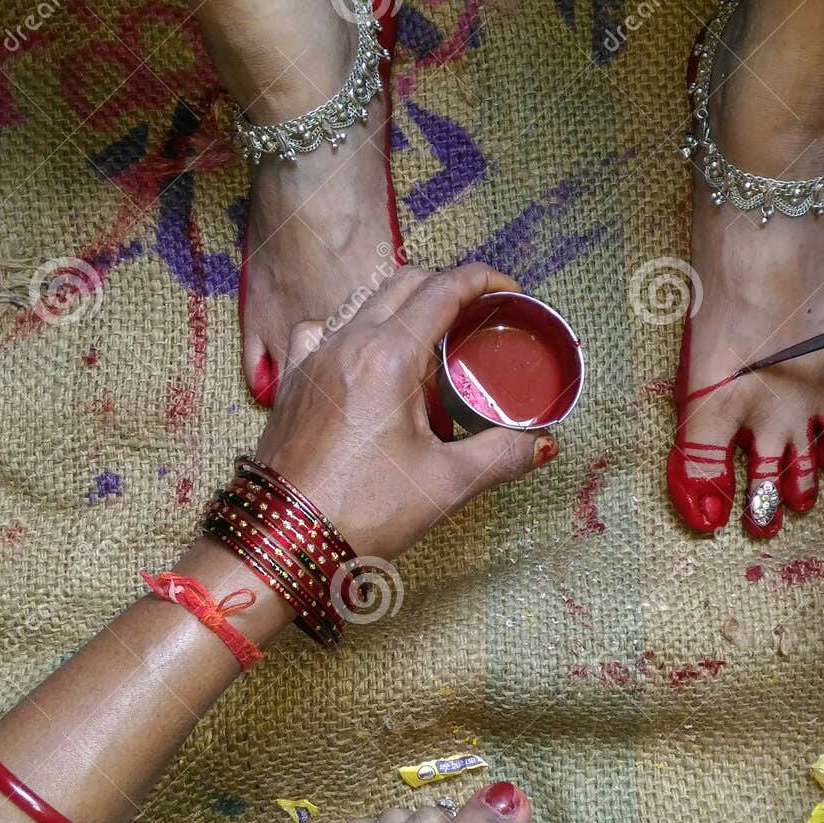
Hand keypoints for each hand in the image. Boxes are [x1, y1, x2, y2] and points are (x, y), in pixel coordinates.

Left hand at [254, 263, 558, 559]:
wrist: (282, 541)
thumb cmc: (362, 510)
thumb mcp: (446, 484)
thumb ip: (501, 454)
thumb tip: (541, 443)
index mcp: (389, 355)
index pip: (443, 290)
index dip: (482, 281)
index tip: (507, 291)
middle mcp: (347, 342)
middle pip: (403, 284)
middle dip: (446, 288)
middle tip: (477, 317)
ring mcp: (313, 358)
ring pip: (362, 302)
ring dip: (401, 306)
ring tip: (428, 342)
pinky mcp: (293, 381)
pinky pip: (323, 331)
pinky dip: (352, 329)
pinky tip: (363, 359)